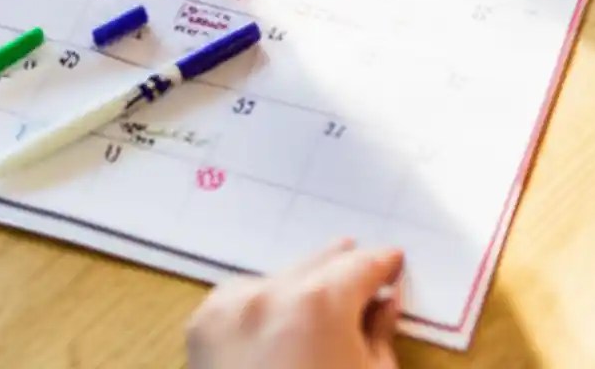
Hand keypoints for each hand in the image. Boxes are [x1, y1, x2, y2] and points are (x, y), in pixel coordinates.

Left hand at [187, 240, 403, 368]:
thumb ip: (380, 332)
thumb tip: (384, 301)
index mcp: (319, 304)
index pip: (361, 267)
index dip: (382, 264)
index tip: (393, 262)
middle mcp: (270, 294)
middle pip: (317, 265)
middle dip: (341, 270)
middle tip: (360, 264)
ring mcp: (229, 308)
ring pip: (277, 279)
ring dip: (299, 284)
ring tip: (316, 297)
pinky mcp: (201, 327)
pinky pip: (241, 298)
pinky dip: (260, 302)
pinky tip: (274, 317)